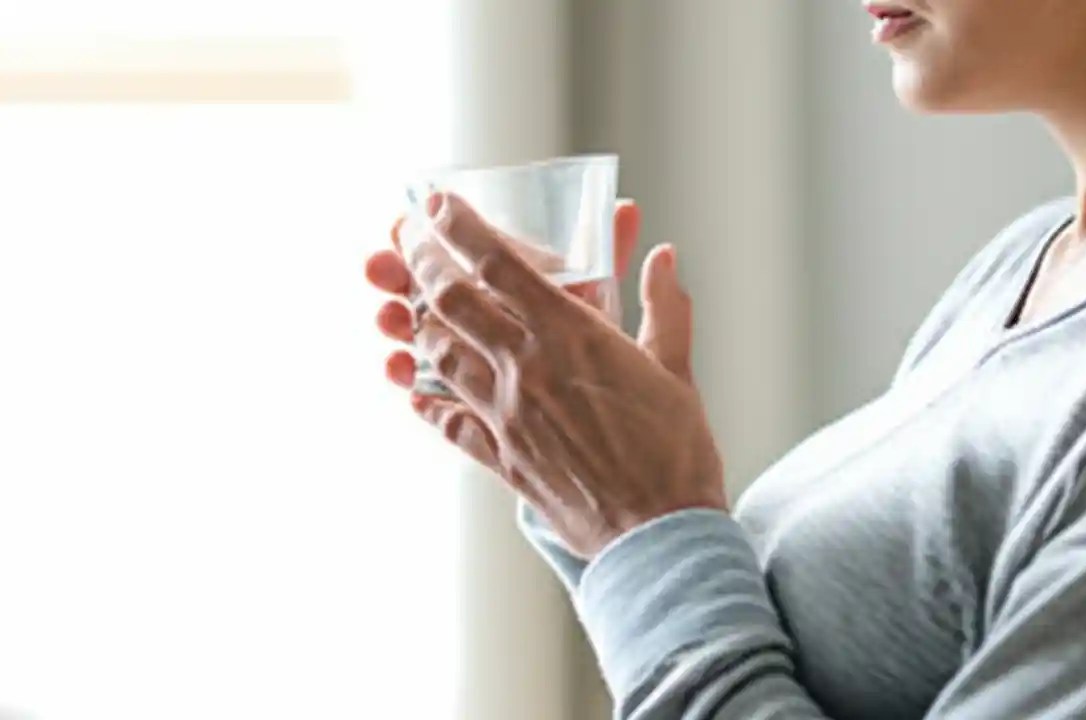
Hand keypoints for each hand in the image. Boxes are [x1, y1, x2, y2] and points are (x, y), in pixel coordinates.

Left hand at [365, 195, 726, 557]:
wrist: (659, 534)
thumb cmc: (676, 452)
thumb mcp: (676, 369)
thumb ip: (665, 307)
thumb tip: (664, 257)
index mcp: (572, 336)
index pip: (499, 263)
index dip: (459, 226)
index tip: (436, 202)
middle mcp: (527, 368)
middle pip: (452, 300)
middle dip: (422, 262)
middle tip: (409, 241)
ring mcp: (507, 415)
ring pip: (439, 354)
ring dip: (416, 322)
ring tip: (406, 302)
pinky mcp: (501, 458)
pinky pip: (447, 422)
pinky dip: (425, 401)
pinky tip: (415, 391)